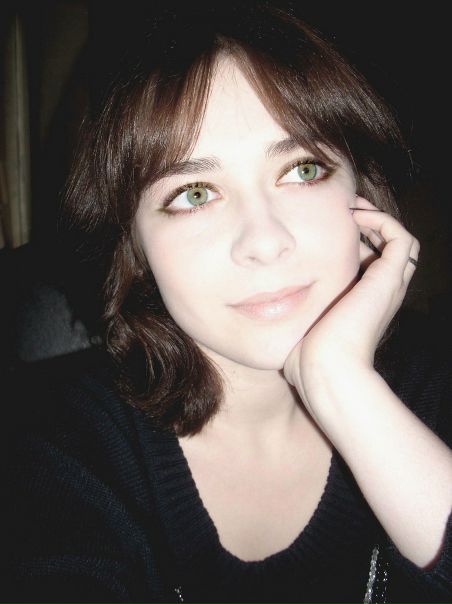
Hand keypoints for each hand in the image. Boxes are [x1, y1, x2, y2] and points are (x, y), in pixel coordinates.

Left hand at [284, 197, 419, 408]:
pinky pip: (400, 238)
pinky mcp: (388, 279)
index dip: (351, 243)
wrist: (326, 371)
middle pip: (386, 249)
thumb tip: (268, 302)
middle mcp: (380, 293)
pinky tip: (354, 217)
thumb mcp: (300, 328)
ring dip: (376, 219)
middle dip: (366, 227)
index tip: (325, 228)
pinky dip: (382, 221)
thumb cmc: (307, 360)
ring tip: (350, 208)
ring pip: (399, 241)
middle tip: (341, 211)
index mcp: (362, 304)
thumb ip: (292, 313)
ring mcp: (387, 286)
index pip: (367, 264)